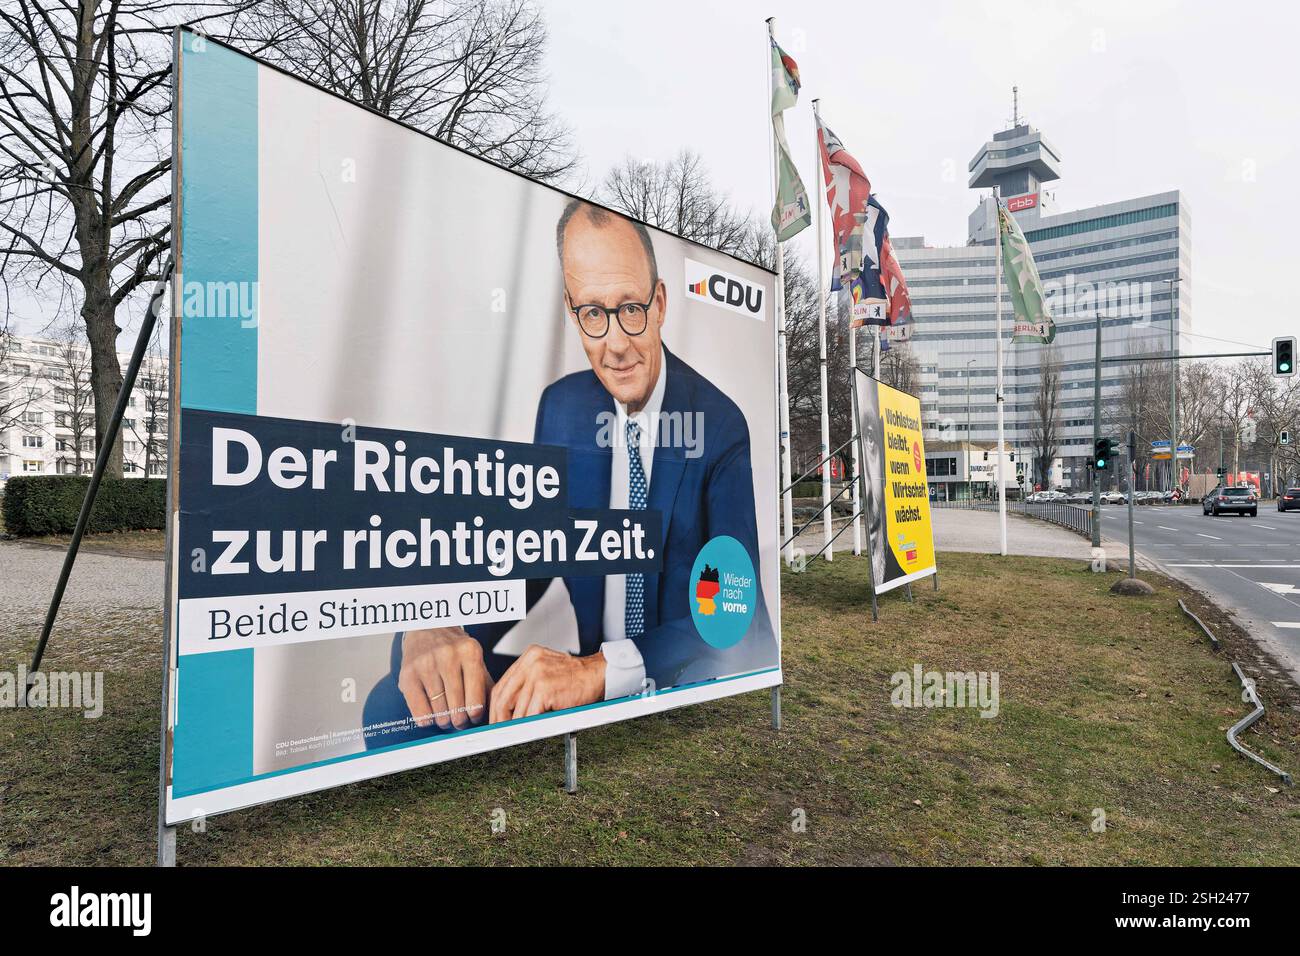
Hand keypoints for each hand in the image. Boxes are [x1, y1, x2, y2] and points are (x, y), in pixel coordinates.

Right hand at [398, 627, 491, 730]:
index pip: (476, 696)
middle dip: (460, 720)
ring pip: (439, 710)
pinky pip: (419, 710)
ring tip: (446, 717)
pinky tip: (431, 716)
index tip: (473, 717)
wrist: (427, 629)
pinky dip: (426, 720)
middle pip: (457, 706)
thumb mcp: (474, 660)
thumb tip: (491, 714)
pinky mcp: (407, 674)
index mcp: (470, 652)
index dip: (475, 714)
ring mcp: (426, 664)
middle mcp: (448, 656)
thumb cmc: (455, 651)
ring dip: (443, 720)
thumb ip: (485, 685)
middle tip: (460, 721)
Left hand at [489, 646, 604, 723]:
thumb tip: (509, 708)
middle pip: (503, 696)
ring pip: (516, 708)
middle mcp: (531, 662)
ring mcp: (537, 674)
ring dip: (515, 726)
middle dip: (500, 719)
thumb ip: (528, 683)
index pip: (502, 685)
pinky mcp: (545, 688)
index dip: (496, 706)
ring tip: (516, 735)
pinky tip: (530, 731)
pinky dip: (528, 726)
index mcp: (529, 656)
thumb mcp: (547, 671)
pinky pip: (530, 714)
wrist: (598, 675)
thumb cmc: (575, 678)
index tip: (496, 720)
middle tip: (500, 733)